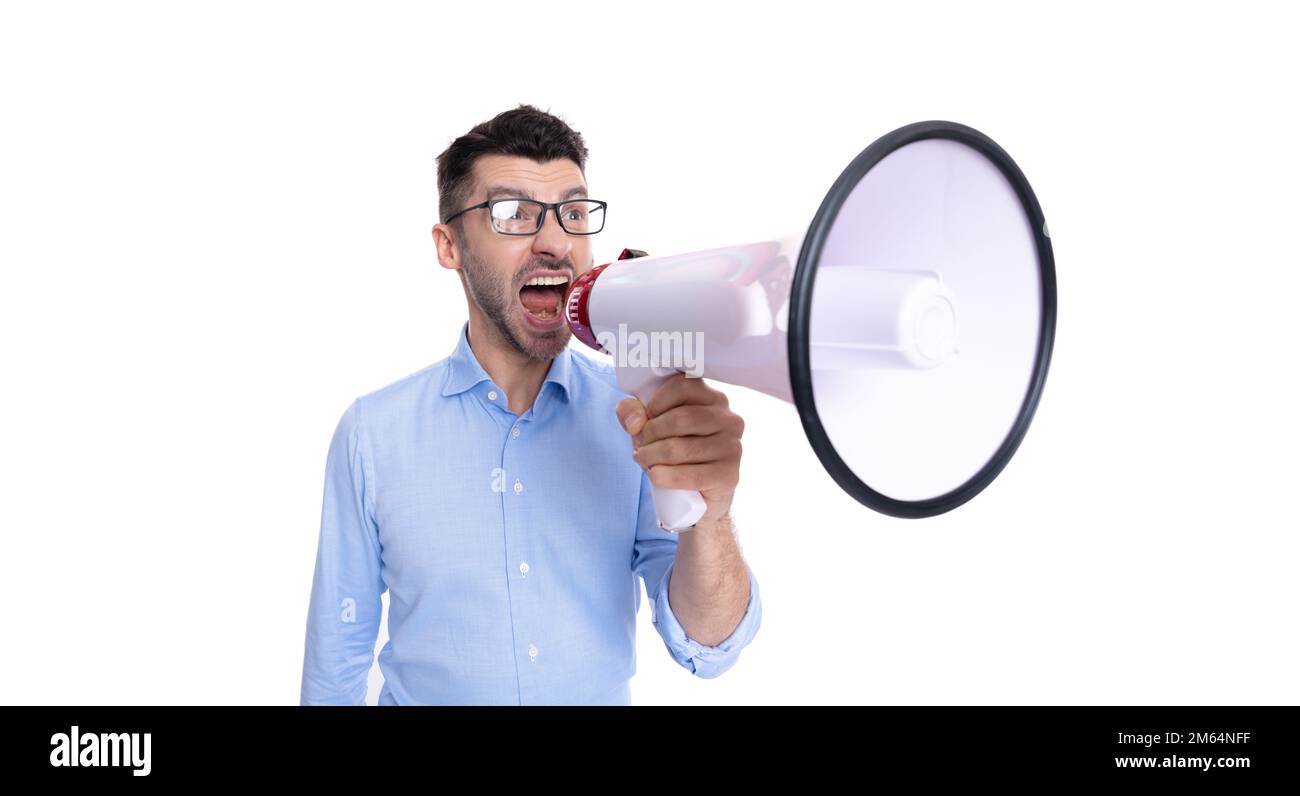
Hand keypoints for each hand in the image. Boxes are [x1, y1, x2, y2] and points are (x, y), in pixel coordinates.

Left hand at [615, 373, 744, 526]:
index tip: (646, 417)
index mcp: (713, 399)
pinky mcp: (728, 475)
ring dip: (651, 456)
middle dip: (650, 433)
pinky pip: (688, 475)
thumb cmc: (676, 451)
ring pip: (680, 448)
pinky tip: (655, 475)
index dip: (656, 401)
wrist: (700, 496)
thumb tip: (634, 421)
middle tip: (639, 444)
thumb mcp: (651, 425)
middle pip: (680, 418)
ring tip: (643, 459)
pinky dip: (663, 476)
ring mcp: (732, 448)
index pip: (683, 386)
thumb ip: (632, 411)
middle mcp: (729, 419)